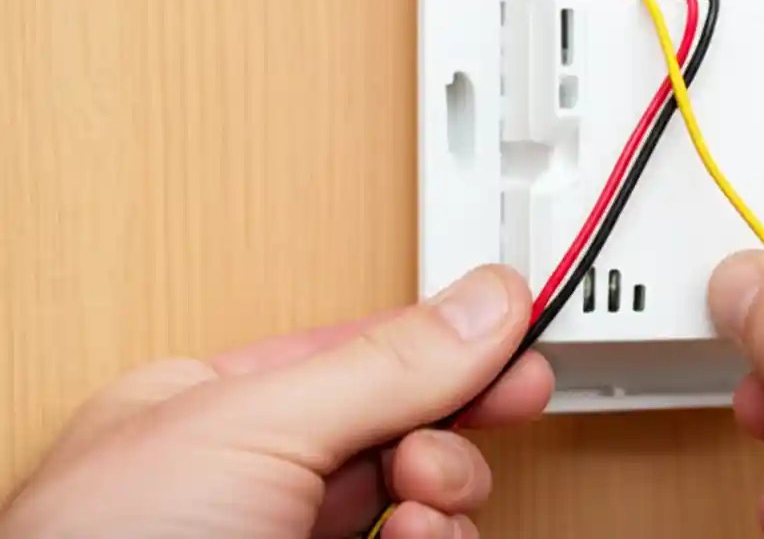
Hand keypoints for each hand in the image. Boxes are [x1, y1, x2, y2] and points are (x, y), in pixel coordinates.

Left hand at [0, 266, 553, 538]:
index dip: (439, 334)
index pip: (354, 349)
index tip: (514, 323)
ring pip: (424, 500)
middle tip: (512, 394)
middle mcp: (258, 485)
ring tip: (421, 497)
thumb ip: (381, 365)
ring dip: (445, 489)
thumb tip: (484, 303)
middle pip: (401, 423)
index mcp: (208, 411)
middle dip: (454, 415)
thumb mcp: (253, 428)